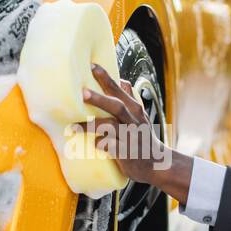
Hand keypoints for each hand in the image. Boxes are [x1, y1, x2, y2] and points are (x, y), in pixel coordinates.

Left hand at [81, 63, 169, 184]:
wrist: (157, 164)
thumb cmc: (143, 138)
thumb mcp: (140, 116)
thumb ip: (130, 98)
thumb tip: (122, 80)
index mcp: (135, 109)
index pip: (119, 89)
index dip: (106, 78)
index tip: (92, 66)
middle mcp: (133, 121)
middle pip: (116, 105)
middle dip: (99, 98)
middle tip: (83, 92)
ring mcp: (130, 137)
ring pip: (110, 126)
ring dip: (91, 125)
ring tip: (73, 126)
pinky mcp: (126, 153)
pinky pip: (110, 146)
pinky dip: (100, 144)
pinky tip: (93, 143)